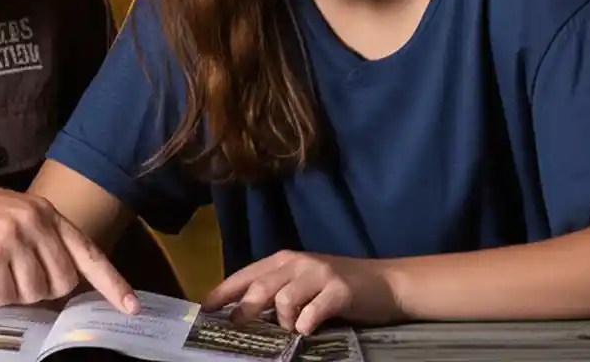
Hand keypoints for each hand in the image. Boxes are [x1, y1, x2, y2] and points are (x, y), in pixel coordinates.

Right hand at [0, 183, 138, 312]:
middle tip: (4, 274)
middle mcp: (34, 220)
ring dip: (7, 292)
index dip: (111, 283)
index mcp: (41, 210)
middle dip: (37, 290)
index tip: (131, 307)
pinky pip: (3, 299)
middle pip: (61, 282)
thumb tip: (60, 279)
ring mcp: (15, 237)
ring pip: (33, 294)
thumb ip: (36, 240)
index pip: (87, 251)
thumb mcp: (3, 217)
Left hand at [202, 250, 403, 333]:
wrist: (385, 282)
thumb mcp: (302, 282)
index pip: (245, 274)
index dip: (223, 291)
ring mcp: (319, 275)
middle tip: (235, 324)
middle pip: (260, 286)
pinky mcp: (340, 291)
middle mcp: (298, 263)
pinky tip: (307, 330)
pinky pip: (314, 311)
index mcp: (284, 260)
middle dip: (243, 308)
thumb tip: (240, 312)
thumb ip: (275, 291)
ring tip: (291, 328)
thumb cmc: (337, 286)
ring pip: (284, 298)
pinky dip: (306, 324)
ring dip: (282, 320)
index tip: (204, 308)